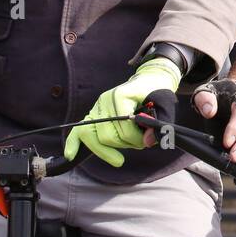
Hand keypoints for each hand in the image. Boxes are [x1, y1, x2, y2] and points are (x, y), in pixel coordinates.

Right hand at [65, 58, 180, 165]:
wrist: (149, 80)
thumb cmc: (156, 92)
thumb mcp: (165, 106)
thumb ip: (159, 125)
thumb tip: (146, 142)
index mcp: (120, 95)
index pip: (123, 129)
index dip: (137, 140)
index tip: (148, 140)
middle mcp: (104, 100)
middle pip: (106, 136)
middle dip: (124, 145)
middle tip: (139, 143)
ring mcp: (96, 107)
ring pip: (91, 136)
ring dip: (107, 150)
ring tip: (120, 156)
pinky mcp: (93, 113)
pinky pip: (78, 130)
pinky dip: (73, 143)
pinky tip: (70, 155)